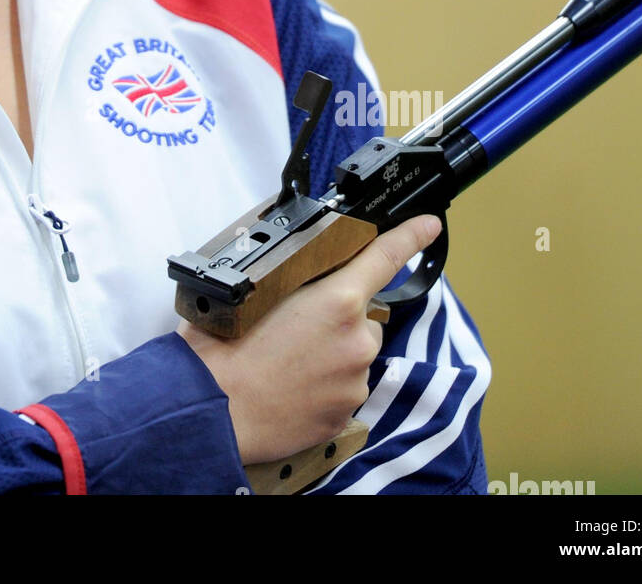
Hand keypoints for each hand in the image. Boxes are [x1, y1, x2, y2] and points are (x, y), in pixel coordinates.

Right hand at [175, 213, 441, 464]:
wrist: (212, 410)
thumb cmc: (224, 348)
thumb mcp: (255, 290)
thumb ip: (292, 275)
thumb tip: (300, 264)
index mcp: (336, 300)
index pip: (384, 257)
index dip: (411, 236)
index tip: (429, 225)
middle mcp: (356, 340)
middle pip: (362, 316)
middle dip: (338, 317)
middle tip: (294, 326)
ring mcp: (353, 381)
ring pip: (352, 355)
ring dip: (329, 354)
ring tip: (284, 361)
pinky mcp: (343, 414)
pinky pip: (341, 389)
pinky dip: (321, 385)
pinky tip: (289, 386)